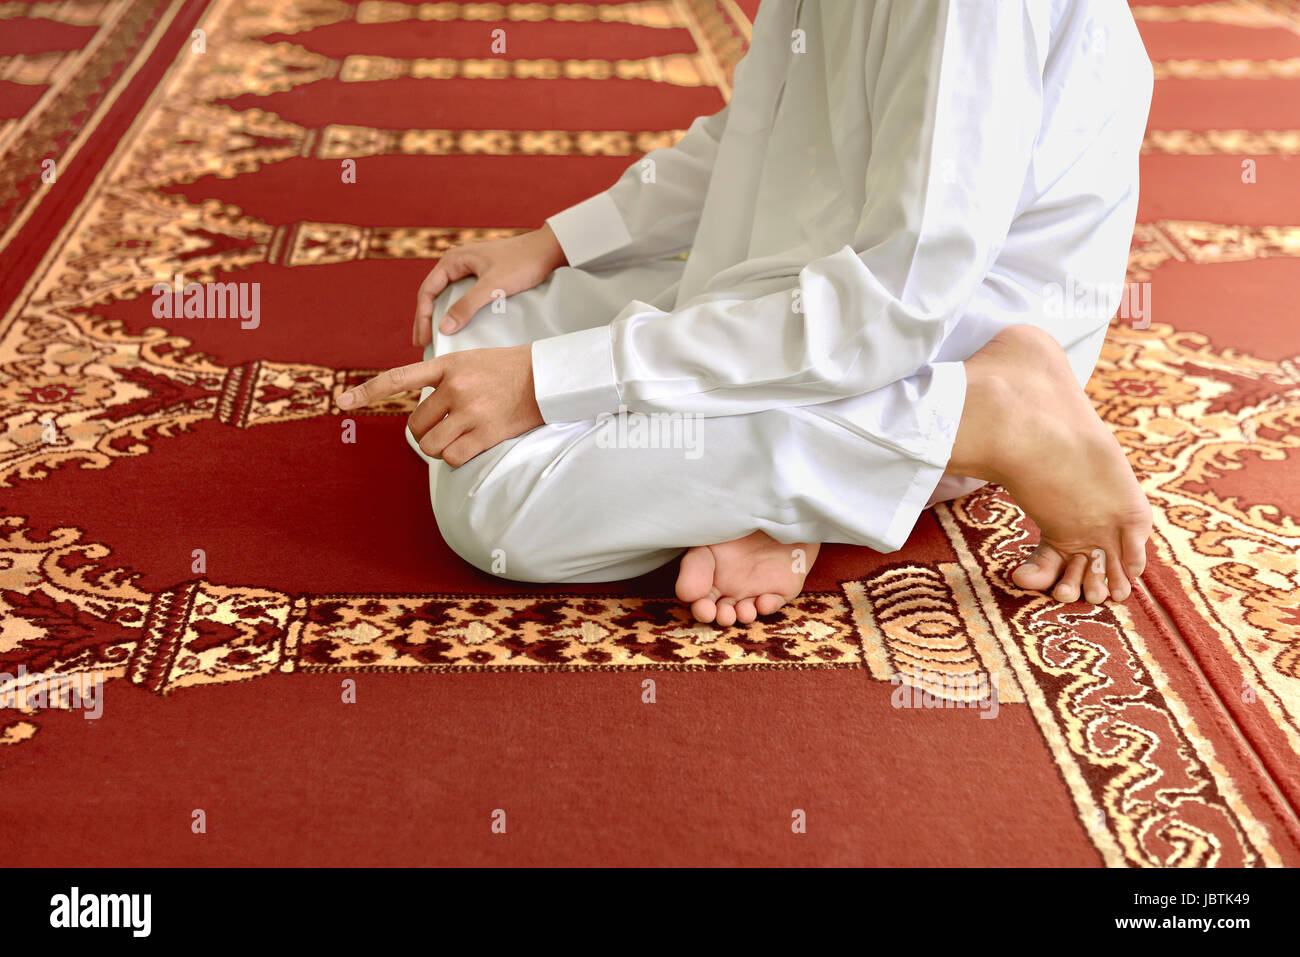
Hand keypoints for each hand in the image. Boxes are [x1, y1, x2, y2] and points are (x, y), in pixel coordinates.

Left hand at [337, 344, 543, 466]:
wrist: (546, 377)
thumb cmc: (508, 370)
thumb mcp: (471, 360)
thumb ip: (443, 377)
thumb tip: (424, 409)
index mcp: (447, 365)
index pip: (399, 379)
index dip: (367, 391)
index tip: (341, 401)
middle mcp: (455, 387)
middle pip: (416, 426)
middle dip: (423, 434)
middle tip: (442, 430)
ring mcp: (470, 410)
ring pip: (432, 445)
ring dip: (439, 449)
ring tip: (456, 439)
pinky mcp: (486, 431)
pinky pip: (454, 457)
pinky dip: (456, 458)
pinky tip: (469, 447)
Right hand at [412, 225, 566, 346]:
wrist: (547, 251)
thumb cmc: (522, 263)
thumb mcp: (493, 287)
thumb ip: (467, 306)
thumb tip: (443, 328)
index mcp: (453, 260)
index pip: (427, 291)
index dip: (422, 317)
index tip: (423, 339)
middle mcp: (457, 263)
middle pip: (433, 294)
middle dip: (426, 319)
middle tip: (422, 343)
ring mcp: (469, 270)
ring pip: (446, 296)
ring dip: (439, 316)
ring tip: (435, 337)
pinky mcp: (481, 277)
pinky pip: (461, 296)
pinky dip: (455, 311)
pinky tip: (456, 325)